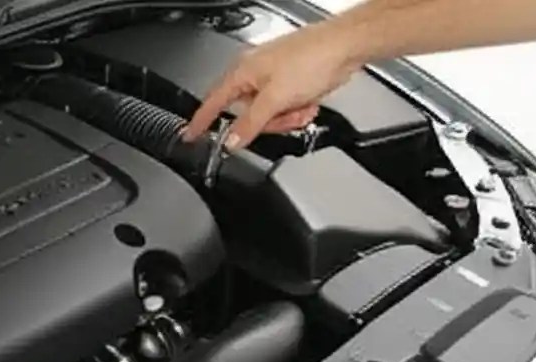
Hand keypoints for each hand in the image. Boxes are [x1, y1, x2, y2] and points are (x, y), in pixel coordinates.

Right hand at [183, 22, 363, 148]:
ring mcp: (274, 78)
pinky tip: (308, 103)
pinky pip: (285, 108)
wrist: (345, 47)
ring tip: (301, 108)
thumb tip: (232, 141)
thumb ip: (251, 123)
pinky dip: (297, 110)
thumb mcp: (276, 99)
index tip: (189, 136)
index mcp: (242, 72)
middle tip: (283, 119)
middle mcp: (255, 73)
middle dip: (268, 123)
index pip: (213, 103)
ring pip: (269, 115)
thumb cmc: (312, 58)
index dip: (201, 122)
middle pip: (247, 115)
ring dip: (287, 118)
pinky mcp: (291, 82)